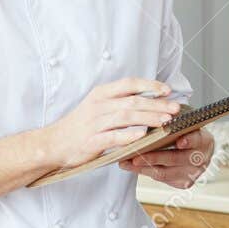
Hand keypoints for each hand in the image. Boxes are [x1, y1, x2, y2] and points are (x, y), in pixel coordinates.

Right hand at [40, 78, 180, 168]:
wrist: (53, 143)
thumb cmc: (79, 127)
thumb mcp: (97, 107)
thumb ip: (118, 103)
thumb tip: (148, 102)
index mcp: (101, 94)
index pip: (129, 84)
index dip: (150, 86)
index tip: (167, 90)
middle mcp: (98, 105)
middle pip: (133, 101)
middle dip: (157, 104)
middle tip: (175, 108)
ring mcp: (95, 123)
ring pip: (126, 116)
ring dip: (149, 118)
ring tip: (166, 121)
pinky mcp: (92, 140)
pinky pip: (113, 136)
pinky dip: (129, 135)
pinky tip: (143, 135)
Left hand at [120, 127, 213, 188]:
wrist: (196, 150)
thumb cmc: (184, 131)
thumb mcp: (183, 122)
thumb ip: (172, 119)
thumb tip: (153, 112)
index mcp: (204, 141)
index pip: (197, 140)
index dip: (189, 141)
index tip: (180, 141)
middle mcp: (200, 160)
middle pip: (176, 159)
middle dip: (155, 157)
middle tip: (137, 155)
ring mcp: (192, 174)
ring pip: (165, 172)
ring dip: (144, 167)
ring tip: (127, 161)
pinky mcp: (183, 183)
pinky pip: (160, 178)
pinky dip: (144, 172)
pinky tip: (130, 166)